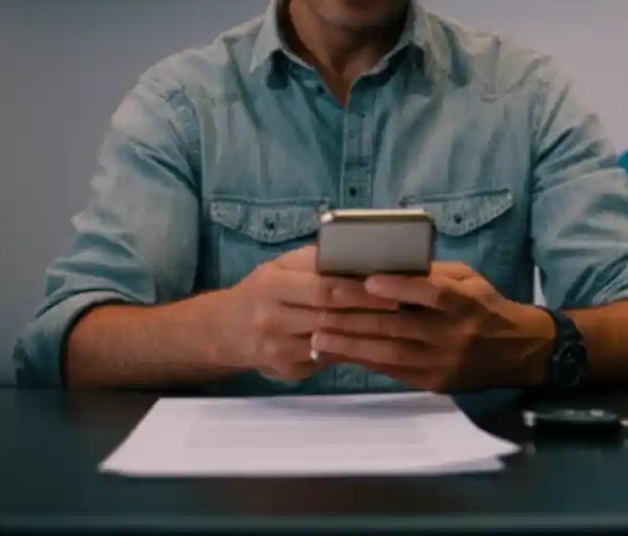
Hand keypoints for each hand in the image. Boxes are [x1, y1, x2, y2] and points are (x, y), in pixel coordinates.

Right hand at [191, 246, 395, 382]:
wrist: (224, 330)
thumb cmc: (262, 290)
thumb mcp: (280, 267)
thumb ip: (314, 262)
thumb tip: (359, 256)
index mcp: (272, 286)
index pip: (325, 289)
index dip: (360, 291)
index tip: (390, 288)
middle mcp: (272, 320)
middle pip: (332, 319)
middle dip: (370, 314)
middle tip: (403, 309)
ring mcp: (278, 350)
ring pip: (332, 344)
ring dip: (365, 335)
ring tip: (395, 326)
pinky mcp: (286, 372)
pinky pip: (325, 361)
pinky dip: (349, 352)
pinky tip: (371, 344)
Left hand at [309, 263, 555, 392]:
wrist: (518, 353)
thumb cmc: (486, 307)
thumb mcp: (469, 281)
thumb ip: (434, 275)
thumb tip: (389, 265)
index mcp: (466, 304)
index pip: (433, 294)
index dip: (400, 289)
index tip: (368, 281)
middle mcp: (454, 336)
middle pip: (400, 327)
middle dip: (356, 320)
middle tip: (321, 311)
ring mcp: (443, 363)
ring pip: (390, 354)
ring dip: (351, 346)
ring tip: (319, 338)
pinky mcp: (434, 383)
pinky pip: (393, 372)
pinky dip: (365, 361)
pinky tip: (341, 354)